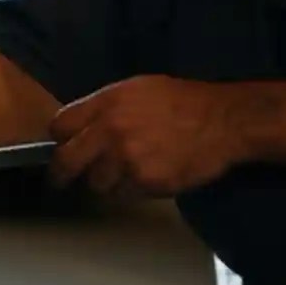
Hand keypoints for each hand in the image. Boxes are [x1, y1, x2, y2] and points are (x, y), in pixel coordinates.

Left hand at [49, 75, 247, 196]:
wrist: (225, 121)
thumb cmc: (184, 102)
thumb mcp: (138, 90)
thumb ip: (104, 108)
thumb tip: (78, 129)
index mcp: (107, 102)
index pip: (60, 125)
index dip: (59, 139)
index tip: (62, 148)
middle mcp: (111, 130)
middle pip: (65, 161)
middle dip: (61, 174)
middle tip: (61, 181)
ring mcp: (127, 158)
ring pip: (95, 183)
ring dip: (105, 182)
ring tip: (126, 172)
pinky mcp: (145, 181)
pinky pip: (123, 194)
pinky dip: (130, 190)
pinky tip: (148, 176)